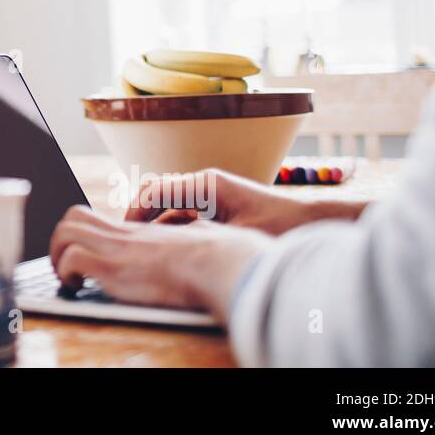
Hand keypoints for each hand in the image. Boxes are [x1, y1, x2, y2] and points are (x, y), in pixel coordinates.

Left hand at [49, 204, 268, 319]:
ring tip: (66, 277)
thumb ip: (186, 237)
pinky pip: (71, 259)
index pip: (97, 218)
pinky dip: (65, 272)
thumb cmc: (221, 257)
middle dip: (59, 241)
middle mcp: (124, 234)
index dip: (82, 233)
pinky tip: (76, 286)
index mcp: (141, 231)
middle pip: (73, 217)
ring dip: (56, 255)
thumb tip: (196, 237)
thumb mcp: (198, 239)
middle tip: (64, 266)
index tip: (83, 254)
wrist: (222, 264)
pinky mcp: (113, 268)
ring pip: (64, 232)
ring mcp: (117, 248)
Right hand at [123, 168, 363, 235]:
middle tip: (125, 242)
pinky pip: (183, 213)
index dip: (133, 212)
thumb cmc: (280, 230)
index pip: (153, 190)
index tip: (122, 234)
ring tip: (141, 248)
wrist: (312, 222)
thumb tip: (162, 246)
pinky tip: (167, 249)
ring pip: (167, 205)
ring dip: (153, 223)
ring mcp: (209, 194)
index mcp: (205, 186)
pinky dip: (170, 228)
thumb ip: (197, 236)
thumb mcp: (234, 237)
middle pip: (155, 193)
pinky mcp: (216, 205)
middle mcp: (204, 184)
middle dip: (138, 216)